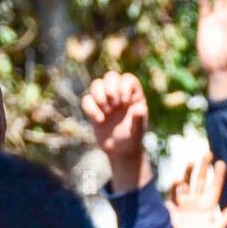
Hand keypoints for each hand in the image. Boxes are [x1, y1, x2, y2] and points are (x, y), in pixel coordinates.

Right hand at [81, 71, 149, 192]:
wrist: (120, 151)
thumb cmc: (132, 139)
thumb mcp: (137, 131)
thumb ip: (139, 119)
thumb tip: (140, 108)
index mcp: (134, 95)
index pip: (128, 79)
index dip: (124, 87)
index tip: (124, 103)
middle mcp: (119, 94)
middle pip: (110, 76)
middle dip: (110, 89)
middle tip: (114, 106)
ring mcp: (105, 100)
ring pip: (96, 84)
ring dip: (99, 96)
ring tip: (107, 112)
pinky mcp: (94, 108)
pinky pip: (86, 99)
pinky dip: (90, 109)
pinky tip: (100, 120)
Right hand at [166, 151, 226, 227]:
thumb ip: (226, 218)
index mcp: (208, 208)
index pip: (215, 188)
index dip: (218, 176)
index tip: (221, 163)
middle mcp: (196, 204)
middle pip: (201, 181)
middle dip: (204, 168)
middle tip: (208, 153)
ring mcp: (183, 204)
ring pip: (188, 183)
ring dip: (189, 172)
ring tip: (192, 161)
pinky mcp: (171, 207)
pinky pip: (174, 192)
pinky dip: (176, 186)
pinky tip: (179, 181)